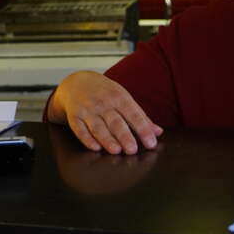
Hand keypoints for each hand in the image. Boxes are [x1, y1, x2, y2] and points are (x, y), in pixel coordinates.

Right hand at [46, 71, 162, 154]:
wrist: (76, 82)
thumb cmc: (105, 93)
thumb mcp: (123, 98)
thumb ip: (140, 116)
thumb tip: (158, 132)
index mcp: (119, 97)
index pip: (134, 114)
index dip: (143, 129)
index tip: (151, 143)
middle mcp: (103, 103)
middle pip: (116, 122)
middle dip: (125, 136)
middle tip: (133, 150)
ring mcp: (88, 110)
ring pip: (98, 127)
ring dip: (107, 139)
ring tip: (116, 151)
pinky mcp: (75, 117)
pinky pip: (80, 130)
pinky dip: (87, 139)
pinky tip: (95, 147)